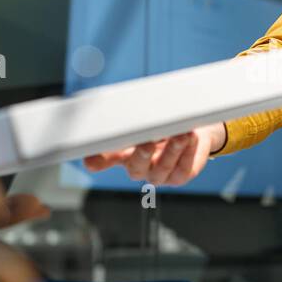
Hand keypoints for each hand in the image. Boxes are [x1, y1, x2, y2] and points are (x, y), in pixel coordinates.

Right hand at [83, 122, 224, 186]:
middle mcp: (139, 167)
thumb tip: (123, 105)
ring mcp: (159, 175)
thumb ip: (133, 116)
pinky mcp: (179, 177)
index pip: (105, 160)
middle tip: (147, 143)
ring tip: (181, 135)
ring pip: (162, 169)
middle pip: (135, 168)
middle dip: (142, 156)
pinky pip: (182, 167)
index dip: (97, 161)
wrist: (191, 128)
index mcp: (123, 153)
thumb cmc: (162, 123)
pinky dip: (188, 152)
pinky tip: (190, 137)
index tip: (91, 160)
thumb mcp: (145, 118)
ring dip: (172, 151)